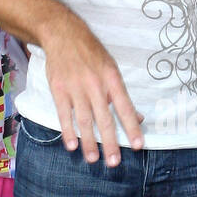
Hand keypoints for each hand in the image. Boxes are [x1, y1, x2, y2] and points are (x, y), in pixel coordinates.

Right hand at [42, 17, 143, 166]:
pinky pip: (64, 114)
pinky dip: (68, 131)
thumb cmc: (91, 53)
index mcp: (112, 79)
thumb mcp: (112, 68)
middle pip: (104, 119)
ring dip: (89, 142)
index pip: (125, 107)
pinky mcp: (59, 90)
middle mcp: (95, 85)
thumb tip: (137, 118)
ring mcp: (75, 88)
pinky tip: (72, 145)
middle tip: (114, 162)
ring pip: (84, 120)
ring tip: (93, 159)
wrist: (63, 34)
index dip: (131, 127)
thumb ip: (121, 95)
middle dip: (110, 142)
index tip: (137, 145)